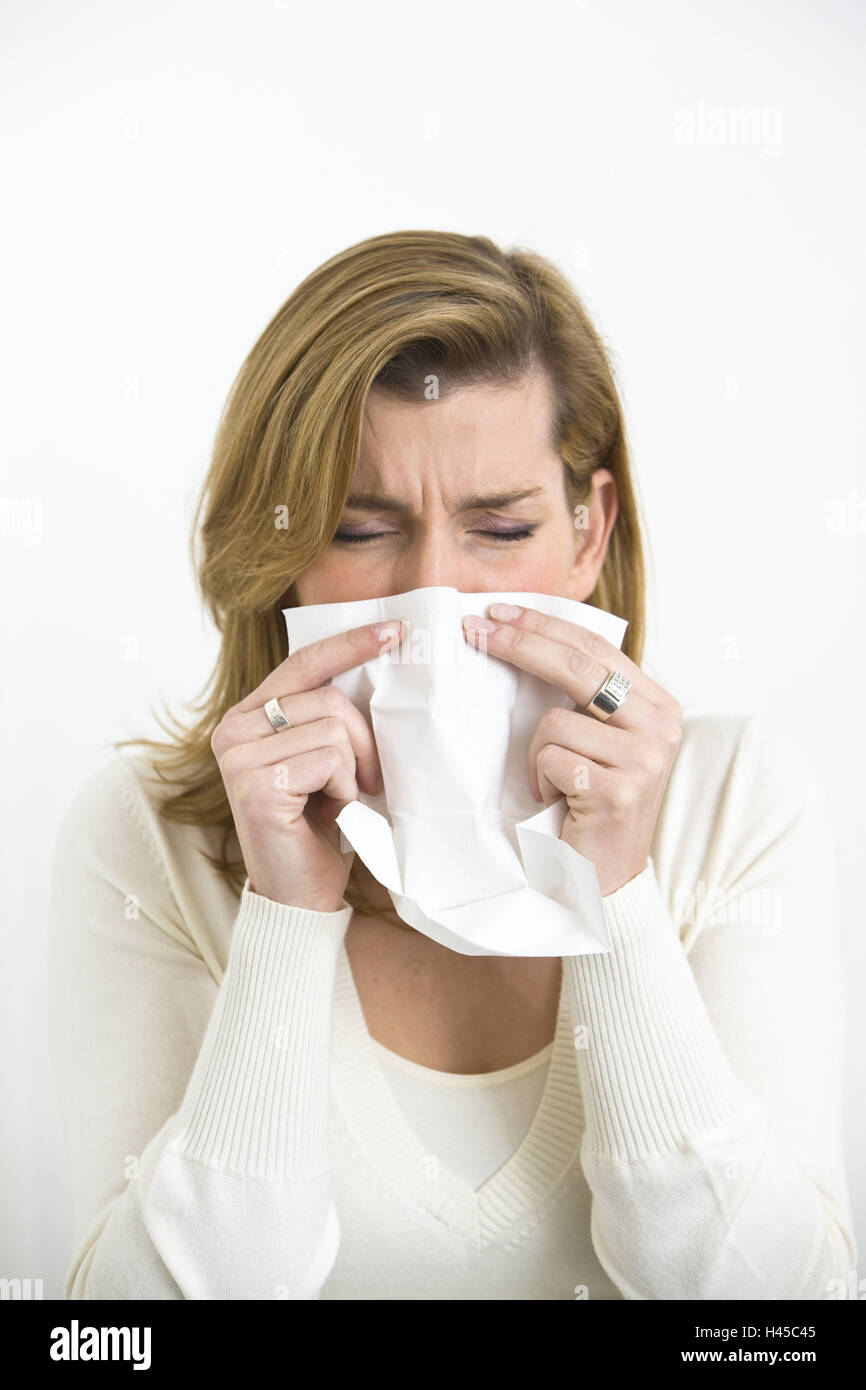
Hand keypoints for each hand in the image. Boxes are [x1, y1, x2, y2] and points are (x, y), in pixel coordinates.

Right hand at [211, 618, 405, 911]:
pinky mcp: (255, 785)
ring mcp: (238, 758)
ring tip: (339, 802)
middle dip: (364, 741)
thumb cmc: (319, 827)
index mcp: (248, 717)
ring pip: (333, 729)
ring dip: (354, 771)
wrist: (300, 896)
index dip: (349, 644)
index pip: (303, 662)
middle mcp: (233, 731)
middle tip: (367, 782)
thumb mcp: (326, 760)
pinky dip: (345, 790)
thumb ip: (330, 717)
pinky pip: (329, 761)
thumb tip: (381, 662)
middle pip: (328, 698)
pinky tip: (329, 815)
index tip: (393, 631)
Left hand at [461, 604, 681, 897]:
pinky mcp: (618, 790)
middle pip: (577, 666)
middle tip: (473, 630)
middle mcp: (661, 724)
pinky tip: (557, 803)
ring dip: (535, 755)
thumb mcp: (596, 741)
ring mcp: (644, 758)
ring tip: (551, 784)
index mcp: (657, 704)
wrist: (604, 881)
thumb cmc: (587, 806)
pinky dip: (539, 780)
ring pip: (554, 721)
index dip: (543, 624)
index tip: (497, 611)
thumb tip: (522, 633)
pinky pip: (551, 758)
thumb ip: (583, 696)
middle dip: (518, 643)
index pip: (596, 646)